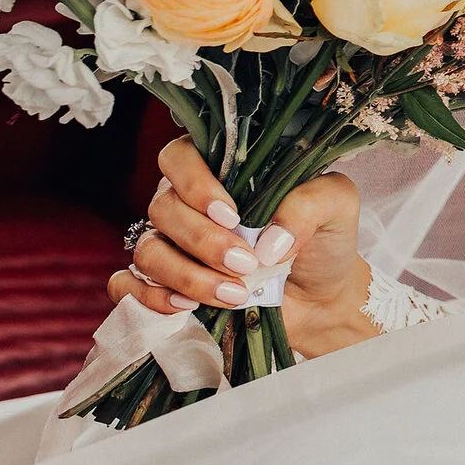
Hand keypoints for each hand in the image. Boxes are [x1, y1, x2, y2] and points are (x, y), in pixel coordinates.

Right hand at [107, 138, 380, 358]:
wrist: (323, 299)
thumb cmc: (325, 241)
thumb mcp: (337, 206)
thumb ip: (310, 204)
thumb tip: (269, 241)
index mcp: (224, 171)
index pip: (179, 157)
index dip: (195, 184)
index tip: (232, 215)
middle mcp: (189, 205)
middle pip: (162, 209)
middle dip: (203, 242)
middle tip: (246, 264)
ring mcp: (173, 247)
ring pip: (148, 252)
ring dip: (186, 276)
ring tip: (235, 294)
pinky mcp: (165, 286)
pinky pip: (127, 287)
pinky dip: (150, 298)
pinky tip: (186, 308)